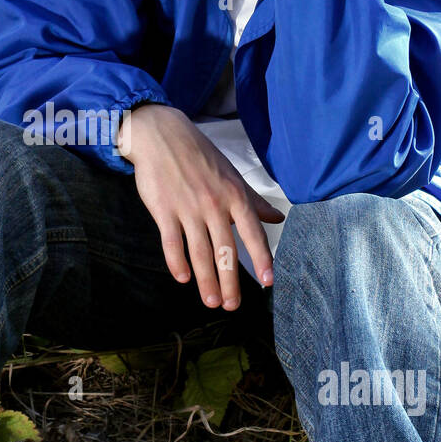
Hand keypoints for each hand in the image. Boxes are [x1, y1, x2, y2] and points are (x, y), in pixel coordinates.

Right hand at [117, 104, 284, 309]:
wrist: (162, 136)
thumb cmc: (200, 157)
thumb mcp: (232, 176)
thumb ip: (254, 201)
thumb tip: (278, 218)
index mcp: (234, 195)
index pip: (252, 232)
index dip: (261, 258)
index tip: (268, 282)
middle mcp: (214, 204)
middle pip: (225, 250)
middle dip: (230, 281)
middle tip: (232, 305)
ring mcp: (187, 208)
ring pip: (199, 251)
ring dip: (205, 280)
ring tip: (211, 301)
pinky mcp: (163, 210)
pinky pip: (171, 242)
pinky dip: (176, 262)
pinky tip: (182, 278)